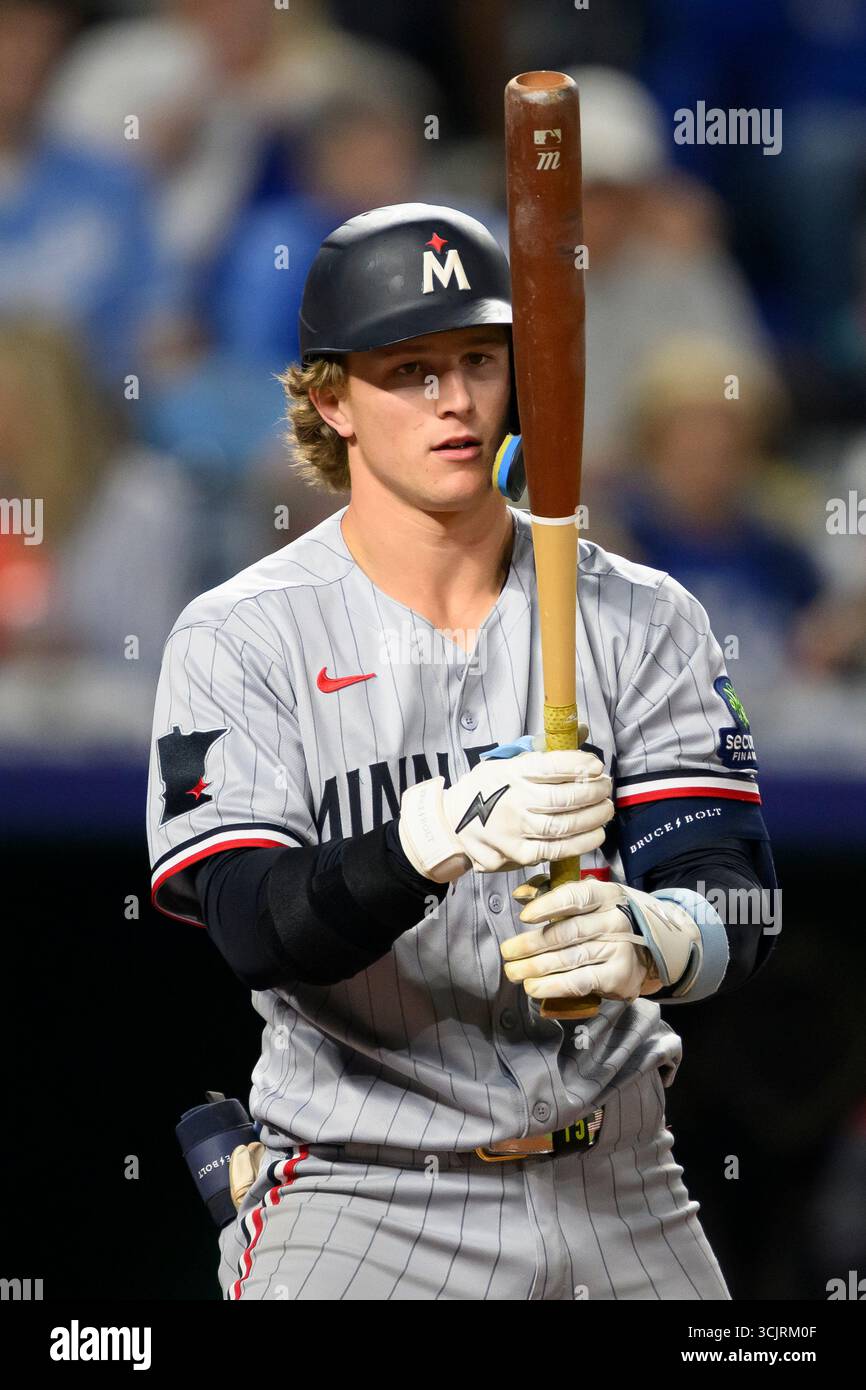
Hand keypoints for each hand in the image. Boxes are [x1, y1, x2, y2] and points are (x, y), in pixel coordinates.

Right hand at [397, 749, 613, 882]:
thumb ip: (543, 750)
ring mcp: (515, 829)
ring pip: (563, 826)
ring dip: (593, 817)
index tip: (596, 765)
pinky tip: (596, 834)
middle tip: (606, 787)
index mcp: (511, 772)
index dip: (579, 764)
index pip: (551, 766)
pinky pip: (556, 849)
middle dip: (593, 792)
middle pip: (562, 798)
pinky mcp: (517, 853)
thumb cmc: (486, 788)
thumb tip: (579, 728)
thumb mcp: (506, 762)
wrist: (450, 824)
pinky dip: (582, 843)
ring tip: (606, 809)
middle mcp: (513, 800)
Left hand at [501, 876, 668, 1003]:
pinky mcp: (618, 976)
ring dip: (535, 967)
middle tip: (508, 951)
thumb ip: (553, 892)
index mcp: (605, 895)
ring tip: (513, 972)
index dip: (548, 906)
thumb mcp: (590, 898)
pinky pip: (579, 981)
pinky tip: (534, 987)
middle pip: (567, 932)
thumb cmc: (607, 919)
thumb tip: (520, 895)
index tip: (524, 917)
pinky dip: (552, 986)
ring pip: (569, 959)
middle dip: (531, 944)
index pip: (576, 897)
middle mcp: (614, 921)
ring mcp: (618, 949)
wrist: (651, 947)